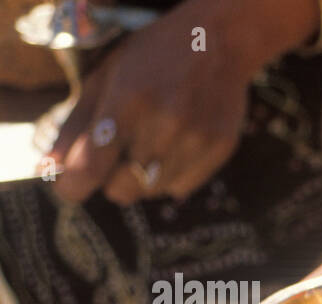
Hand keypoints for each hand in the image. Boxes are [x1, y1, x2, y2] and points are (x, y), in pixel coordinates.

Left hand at [48, 0, 315, 203]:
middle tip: (115, 159)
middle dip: (111, 179)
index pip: (91, 166)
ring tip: (149, 144)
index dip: (74, 185)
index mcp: (126, 101)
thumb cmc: (153, 56)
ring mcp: (195, 139)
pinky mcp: (218, 149)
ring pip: (152, 191)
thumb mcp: (105, 77)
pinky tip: (173, 147)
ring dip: (142, 176)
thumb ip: (76, 124)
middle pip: (122, 189)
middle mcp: (163, 124)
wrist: (217, 42)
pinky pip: (181, 186)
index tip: (69, 186)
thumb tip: (51, 166)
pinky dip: (170, 175)